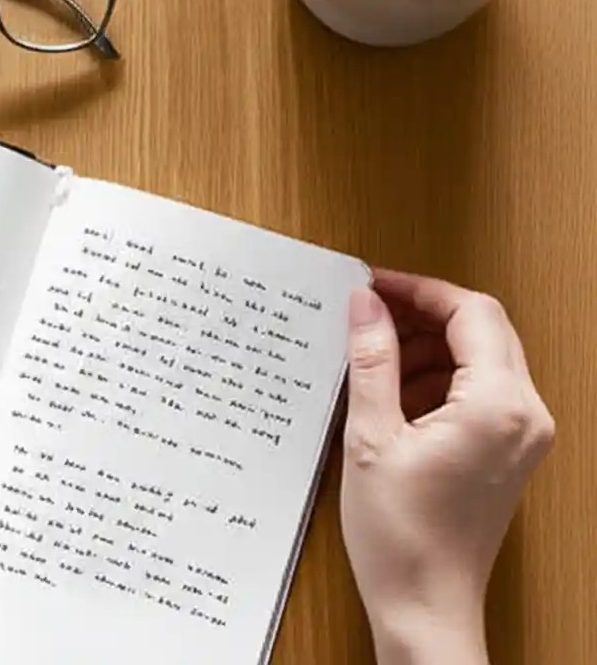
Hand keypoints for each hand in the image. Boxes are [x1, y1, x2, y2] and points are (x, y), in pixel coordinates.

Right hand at [341, 270, 553, 664]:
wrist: (425, 603)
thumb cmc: (399, 534)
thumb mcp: (370, 436)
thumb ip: (371, 360)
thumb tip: (364, 304)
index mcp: (497, 405)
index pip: (470, 312)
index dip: (419, 290)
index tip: (372, 286)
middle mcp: (525, 414)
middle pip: (483, 330)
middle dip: (423, 315)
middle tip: (367, 315)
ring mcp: (524, 435)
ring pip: (482, 359)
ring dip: (429, 348)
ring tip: (372, 361)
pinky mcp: (510, 451)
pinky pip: (481, 392)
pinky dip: (439, 380)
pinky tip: (393, 396)